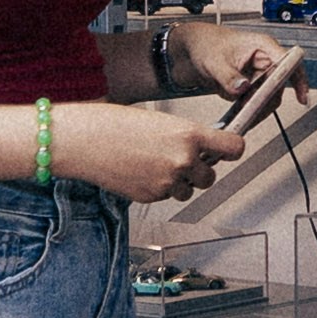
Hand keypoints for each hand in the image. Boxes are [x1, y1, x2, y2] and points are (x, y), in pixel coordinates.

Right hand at [54, 103, 222, 204]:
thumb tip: (201, 147)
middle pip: (211, 176)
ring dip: (179, 182)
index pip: (233, 148)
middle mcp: (183, 160)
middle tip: (181, 159)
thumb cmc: (113, 124)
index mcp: (189, 134)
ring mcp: (169, 182)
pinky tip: (141, 172)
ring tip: (155, 164)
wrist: (84, 141)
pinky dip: (159, 188)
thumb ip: (185, 135)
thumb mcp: (159, 120)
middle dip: (199, 169)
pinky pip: (167, 196)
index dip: (231, 149)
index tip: (228, 149)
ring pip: (189, 190)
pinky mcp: (153, 197)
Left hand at [187, 25, 301, 121]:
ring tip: (244, 115)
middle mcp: (263, 61)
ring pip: (268, 97)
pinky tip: (241, 115)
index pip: (289, 62)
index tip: (301, 96)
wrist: (189, 50)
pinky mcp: (249, 87)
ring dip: (258, 107)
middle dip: (268, 100)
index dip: (299, 79)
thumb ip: (229, 76)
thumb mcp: (215, 61)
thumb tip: (243, 88)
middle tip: (254, 111)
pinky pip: (256, 102)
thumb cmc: (205, 43)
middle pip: (279, 85)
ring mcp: (257, 75)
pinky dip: (250, 110)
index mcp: (262, 46)